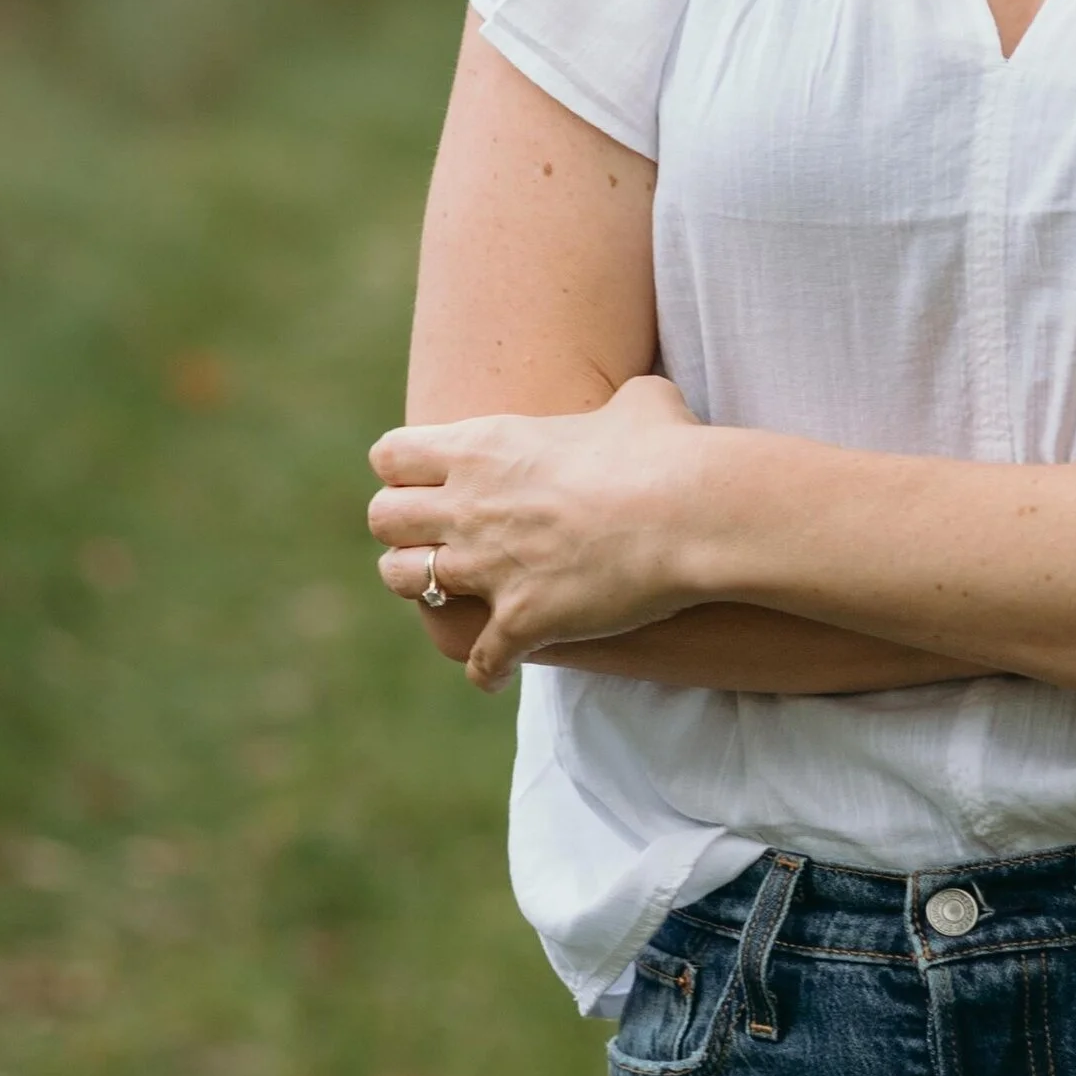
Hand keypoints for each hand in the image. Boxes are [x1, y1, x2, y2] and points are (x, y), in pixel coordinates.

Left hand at [368, 375, 720, 691]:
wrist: (692, 512)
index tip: (429, 481)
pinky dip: (488, 670)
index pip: (392, 455)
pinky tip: (499, 673)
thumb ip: (623, 404)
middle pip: (383, 517)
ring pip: (405, 580)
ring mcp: (490, 566)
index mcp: (486, 447)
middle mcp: (471, 505)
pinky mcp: (523, 619)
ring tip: (452, 596)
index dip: (404, 470)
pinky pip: (479, 659)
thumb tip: (645, 406)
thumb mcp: (643, 403)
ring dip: (425, 590)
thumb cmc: (670, 450)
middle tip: (437, 537)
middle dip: (402, 529)